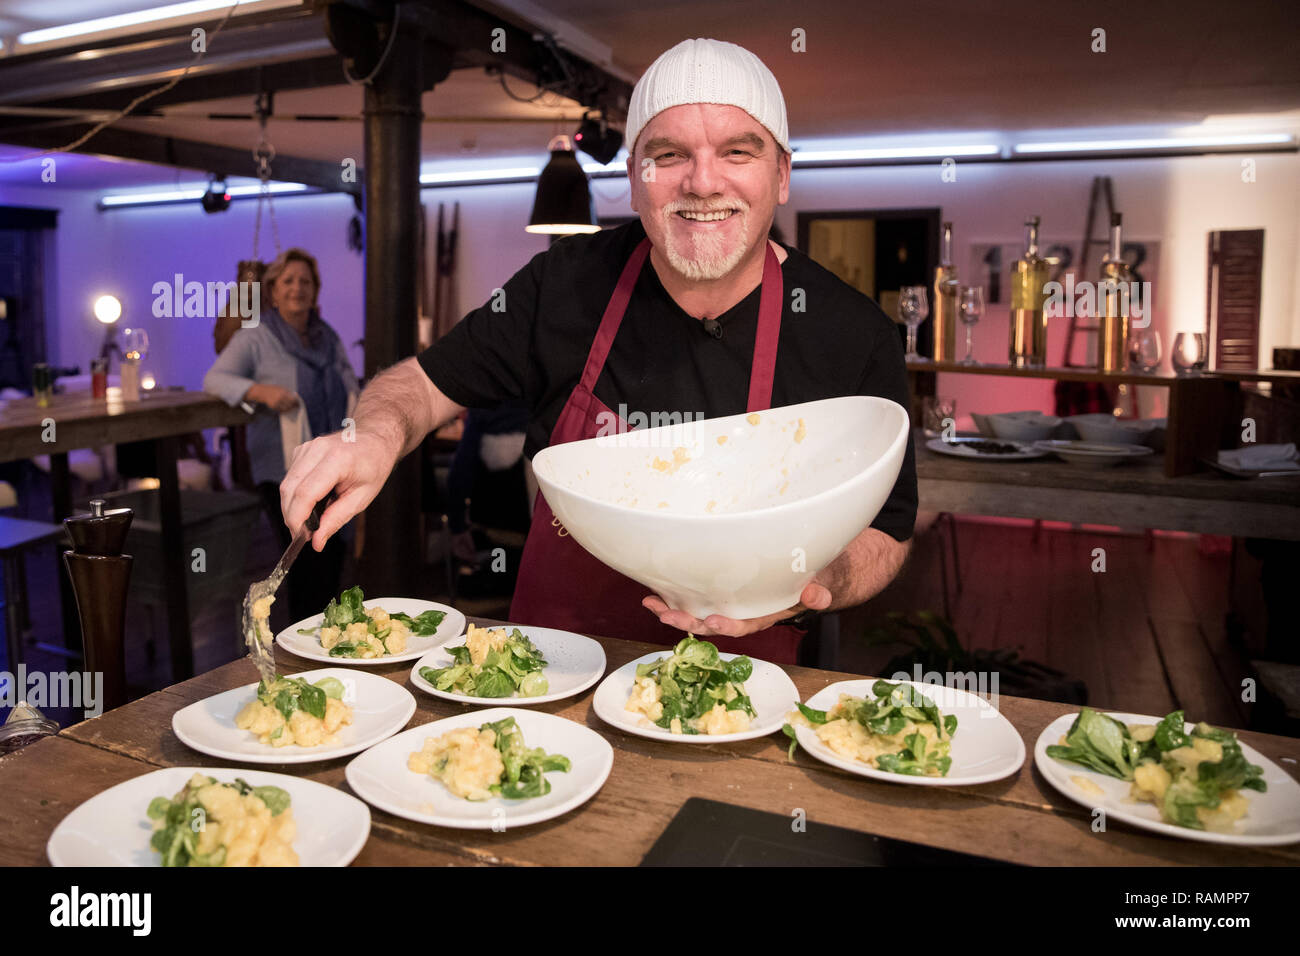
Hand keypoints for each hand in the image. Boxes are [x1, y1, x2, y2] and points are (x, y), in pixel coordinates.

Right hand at [248, 384, 298, 412]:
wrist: (262, 392)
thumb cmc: (273, 389)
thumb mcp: (281, 388)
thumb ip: (288, 392)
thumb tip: (296, 396)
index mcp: (283, 392)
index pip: (293, 399)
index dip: (296, 402)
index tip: (298, 403)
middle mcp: (280, 398)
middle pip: (290, 404)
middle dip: (293, 406)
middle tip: (296, 406)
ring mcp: (277, 402)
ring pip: (286, 408)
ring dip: (289, 408)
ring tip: (291, 407)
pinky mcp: (273, 406)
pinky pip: (281, 410)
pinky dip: (284, 410)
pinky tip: (285, 408)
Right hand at [280, 430, 397, 550]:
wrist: (375, 438)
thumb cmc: (374, 465)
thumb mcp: (362, 497)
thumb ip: (337, 519)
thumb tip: (317, 541)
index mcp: (337, 460)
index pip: (305, 493)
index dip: (297, 519)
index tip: (300, 537)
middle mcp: (317, 450)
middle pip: (289, 490)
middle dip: (291, 517)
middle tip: (303, 534)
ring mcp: (307, 447)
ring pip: (286, 484)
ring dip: (291, 507)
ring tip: (308, 522)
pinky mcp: (302, 450)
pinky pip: (291, 477)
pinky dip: (295, 495)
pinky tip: (310, 503)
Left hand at [642, 578, 832, 637]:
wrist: (807, 574)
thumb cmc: (810, 581)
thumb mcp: (817, 586)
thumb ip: (816, 594)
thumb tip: (817, 596)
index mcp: (763, 616)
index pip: (744, 625)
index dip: (728, 626)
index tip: (712, 620)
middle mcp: (741, 613)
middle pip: (711, 623)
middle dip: (688, 621)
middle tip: (667, 615)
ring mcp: (728, 603)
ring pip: (697, 612)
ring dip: (673, 611)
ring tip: (652, 604)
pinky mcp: (718, 592)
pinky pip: (693, 598)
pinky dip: (673, 597)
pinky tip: (655, 593)